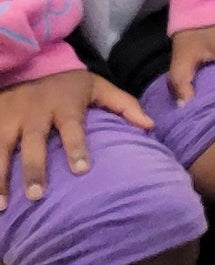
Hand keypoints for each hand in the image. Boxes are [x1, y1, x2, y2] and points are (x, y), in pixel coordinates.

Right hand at [0, 66, 150, 201]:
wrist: (29, 59)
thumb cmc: (69, 83)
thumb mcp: (97, 87)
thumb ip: (124, 105)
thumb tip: (151, 126)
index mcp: (63, 105)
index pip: (72, 128)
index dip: (76, 147)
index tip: (81, 170)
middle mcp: (34, 112)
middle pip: (33, 142)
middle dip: (33, 168)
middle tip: (37, 195)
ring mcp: (8, 116)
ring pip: (1, 147)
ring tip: (1, 205)